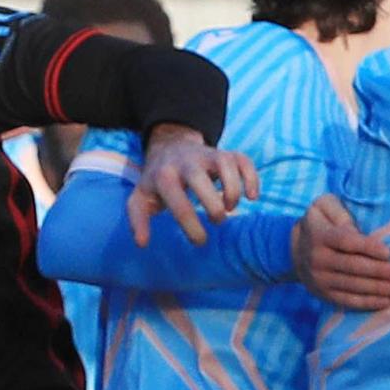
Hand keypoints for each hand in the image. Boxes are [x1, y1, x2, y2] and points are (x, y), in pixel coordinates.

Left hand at [127, 128, 255, 246]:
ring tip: (230, 207)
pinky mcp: (225, 153)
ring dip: (233, 191)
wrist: (170, 147)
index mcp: (164, 177)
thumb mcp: (141, 198)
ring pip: (226, 165)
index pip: (179, 204)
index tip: (200, 241)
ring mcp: (208, 155)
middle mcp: (186, 163)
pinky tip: (251, 196)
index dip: (192, 226)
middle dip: (213, 207)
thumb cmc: (157, 181)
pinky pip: (243, 160)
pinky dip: (252, 178)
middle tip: (216, 221)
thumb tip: (142, 243)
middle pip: (201, 181)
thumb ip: (138, 220)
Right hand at [293, 193, 389, 311]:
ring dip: (377, 289)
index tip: (388, 253)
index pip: (347, 243)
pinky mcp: (323, 294)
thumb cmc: (320, 224)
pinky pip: (347, 301)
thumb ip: (340, 211)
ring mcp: (319, 280)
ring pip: (352, 286)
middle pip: (353, 267)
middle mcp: (318, 259)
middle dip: (379, 272)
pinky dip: (367, 303)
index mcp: (320, 236)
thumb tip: (359, 231)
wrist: (295, 249)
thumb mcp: (323, 206)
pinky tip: (385, 301)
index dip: (368, 248)